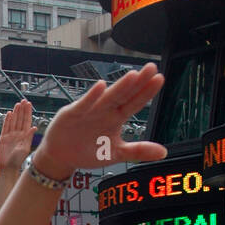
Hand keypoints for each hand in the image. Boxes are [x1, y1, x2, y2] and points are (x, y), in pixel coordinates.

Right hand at [0, 99, 33, 173]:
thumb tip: (34, 127)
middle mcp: (18, 134)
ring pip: (13, 121)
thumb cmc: (18, 160)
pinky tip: (9, 114)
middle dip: (22, 110)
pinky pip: (5, 127)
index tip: (29, 104)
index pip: (26, 121)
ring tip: (17, 104)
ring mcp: (10, 135)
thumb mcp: (25, 148)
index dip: (27, 112)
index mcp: (25, 136)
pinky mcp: (3, 138)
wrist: (8, 168)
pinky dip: (7, 120)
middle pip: (20, 119)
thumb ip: (28, 137)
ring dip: (15, 113)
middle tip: (23, 101)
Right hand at [33, 64, 165, 181]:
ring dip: (119, 87)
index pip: (134, 103)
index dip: (146, 92)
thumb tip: (163, 153)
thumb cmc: (88, 151)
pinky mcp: (73, 114)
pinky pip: (83, 105)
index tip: (159, 78)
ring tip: (133, 76)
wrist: (61, 157)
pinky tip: (100, 86)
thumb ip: (138, 151)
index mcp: (116, 118)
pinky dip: (91, 97)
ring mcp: (89, 111)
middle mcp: (105, 111)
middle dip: (137, 82)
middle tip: (151, 67)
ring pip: (107, 98)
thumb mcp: (116, 154)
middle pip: (124, 95)